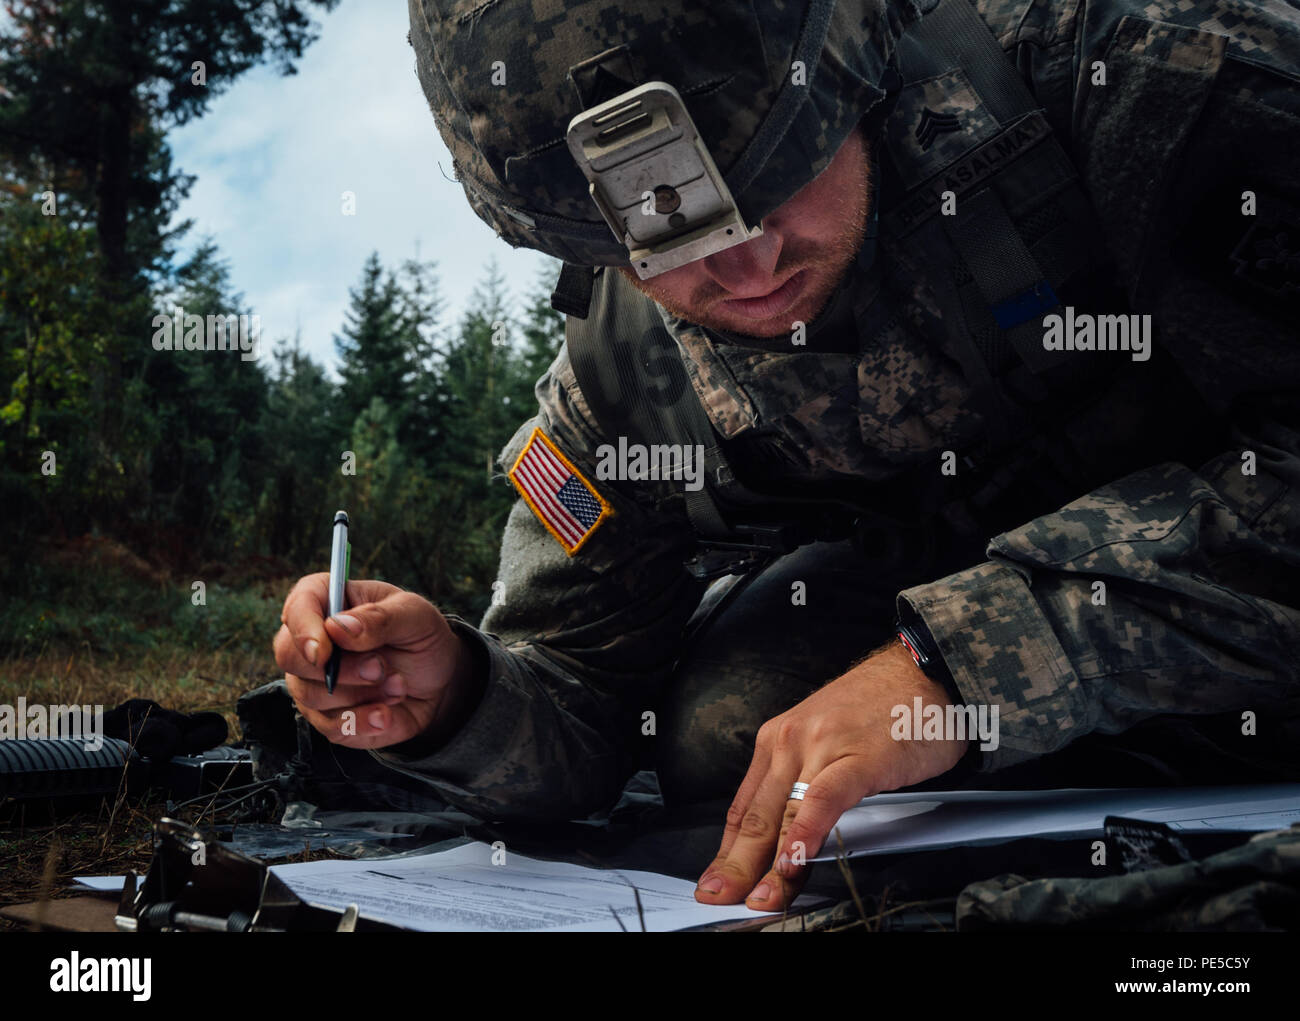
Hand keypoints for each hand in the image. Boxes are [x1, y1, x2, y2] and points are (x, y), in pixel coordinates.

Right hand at [273, 574, 478, 749]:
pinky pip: (330, 727)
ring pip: (311, 695)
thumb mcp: (414, 616)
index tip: (324, 650)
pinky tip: (387, 713)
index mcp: (328, 600)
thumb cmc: (419, 636)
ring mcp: (312, 682)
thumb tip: (338, 627)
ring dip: (363, 695)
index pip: (298, 606)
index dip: (304, 629)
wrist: (438, 681)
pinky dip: (363, 723)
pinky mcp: (325, 717)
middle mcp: (310, 641)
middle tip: (381, 667)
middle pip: (289, 656)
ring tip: (398, 685)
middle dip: (340, 668)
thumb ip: (379, 618)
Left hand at [694, 642, 969, 910]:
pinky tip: (797, 858)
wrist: (923, 673)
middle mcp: (789, 742)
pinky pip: (825, 800)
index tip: (716, 881)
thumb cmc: (879, 710)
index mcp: (777, 741)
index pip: (743, 808)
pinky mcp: (859, 758)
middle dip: (735, 866)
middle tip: (718, 897)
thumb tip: (784, 837)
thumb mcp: (824, 743)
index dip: (727, 851)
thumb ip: (801, 784)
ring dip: (768, 863)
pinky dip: (807, 832)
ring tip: (759, 898)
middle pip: (756, 817)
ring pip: (785, 814)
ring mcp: (821, 749)